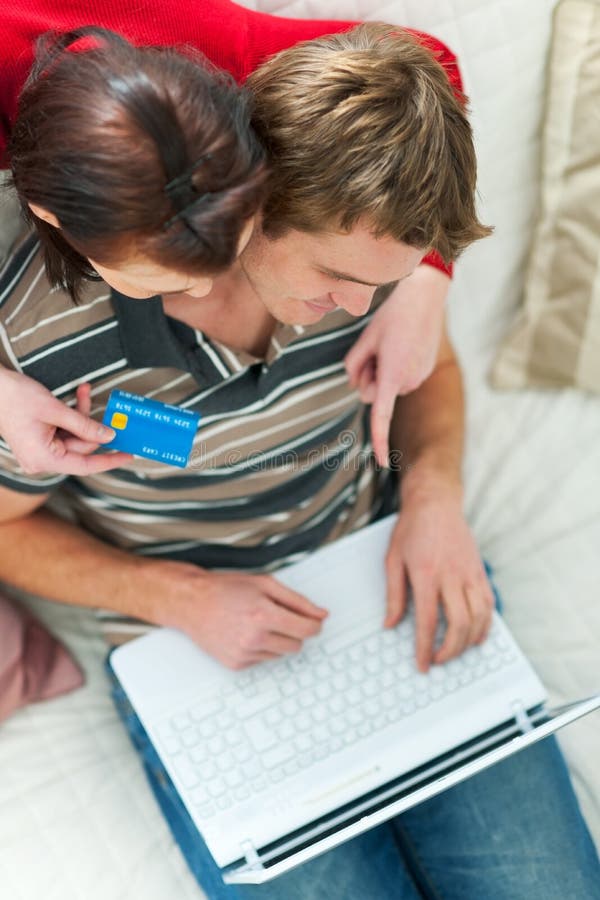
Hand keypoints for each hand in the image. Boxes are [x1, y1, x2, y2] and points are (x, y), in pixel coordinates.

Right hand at [0, 370, 130, 474]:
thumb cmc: (16, 397)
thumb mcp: (55, 410)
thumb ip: (85, 425)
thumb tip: (109, 436)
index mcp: (43, 459)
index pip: (85, 465)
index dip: (109, 460)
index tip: (128, 455)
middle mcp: (40, 460)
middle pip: (79, 447)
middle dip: (89, 423)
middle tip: (96, 400)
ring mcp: (38, 452)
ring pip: (72, 438)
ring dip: (79, 415)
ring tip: (82, 391)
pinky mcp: (38, 443)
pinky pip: (62, 434)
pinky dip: (70, 419)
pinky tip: (74, 399)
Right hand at [158, 563, 328, 668]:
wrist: (192, 603)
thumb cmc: (226, 589)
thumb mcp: (265, 584)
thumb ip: (298, 600)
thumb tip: (321, 614)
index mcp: (264, 614)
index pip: (307, 630)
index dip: (314, 624)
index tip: (313, 621)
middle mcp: (254, 638)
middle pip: (296, 645)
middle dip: (294, 631)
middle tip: (278, 616)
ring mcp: (244, 653)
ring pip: (281, 654)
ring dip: (277, 640)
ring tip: (257, 622)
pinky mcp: (236, 664)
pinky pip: (263, 660)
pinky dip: (260, 648)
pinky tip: (245, 633)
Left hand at [345, 266, 448, 466]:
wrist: (425, 297)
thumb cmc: (391, 316)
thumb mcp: (365, 339)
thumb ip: (353, 367)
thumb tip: (357, 386)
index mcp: (392, 375)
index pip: (382, 415)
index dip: (379, 441)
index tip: (381, 463)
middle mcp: (409, 381)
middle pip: (374, 396)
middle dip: (369, 380)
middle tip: (374, 352)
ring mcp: (420, 377)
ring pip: (388, 387)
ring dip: (383, 371)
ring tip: (391, 345)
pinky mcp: (426, 371)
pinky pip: (401, 378)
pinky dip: (396, 366)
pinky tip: (403, 344)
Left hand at [384, 478, 493, 671]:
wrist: (435, 502)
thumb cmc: (412, 529)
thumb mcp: (393, 560)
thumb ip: (394, 596)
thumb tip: (390, 624)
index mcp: (426, 575)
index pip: (429, 621)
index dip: (426, 648)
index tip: (423, 664)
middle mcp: (452, 576)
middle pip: (459, 624)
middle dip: (450, 651)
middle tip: (439, 660)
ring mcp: (470, 574)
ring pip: (479, 618)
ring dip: (469, 642)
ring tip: (456, 652)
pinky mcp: (479, 571)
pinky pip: (488, 604)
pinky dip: (485, 625)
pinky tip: (476, 636)